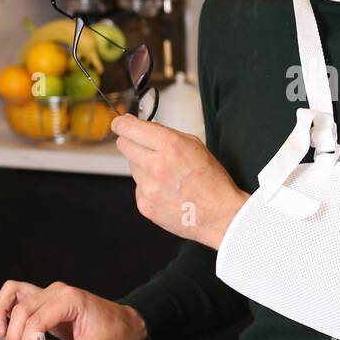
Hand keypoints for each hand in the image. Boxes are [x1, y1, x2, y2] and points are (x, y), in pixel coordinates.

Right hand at [0, 280, 147, 339]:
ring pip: (17, 300)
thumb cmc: (114, 331)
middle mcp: (58, 291)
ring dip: (4, 320)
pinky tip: (3, 325)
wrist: (124, 321)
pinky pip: (19, 295)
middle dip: (13, 339)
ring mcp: (51, 292)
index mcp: (70, 299)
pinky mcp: (47, 299)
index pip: (37, 321)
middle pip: (23, 311)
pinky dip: (6, 306)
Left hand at [111, 114, 248, 249]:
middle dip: (131, 143)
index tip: (120, 124)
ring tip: (166, 175)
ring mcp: (148, 187)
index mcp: (170, 146)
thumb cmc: (212, 181)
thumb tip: (145, 128)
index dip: (122, 124)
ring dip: (143, 166)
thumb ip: (167, 134)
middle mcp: (156, 165)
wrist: (219, 215)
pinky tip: (166, 190)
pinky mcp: (144, 204)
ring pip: (132, 167)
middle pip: (124, 145)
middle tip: (145, 148)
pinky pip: (138, 187)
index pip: (129, 128)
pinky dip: (148, 186)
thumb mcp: (195, 146)